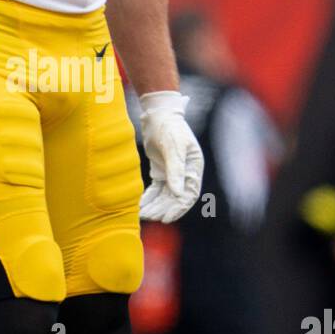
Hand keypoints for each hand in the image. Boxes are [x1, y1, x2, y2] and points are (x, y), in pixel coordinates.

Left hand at [138, 91, 203, 223]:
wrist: (158, 114)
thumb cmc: (170, 127)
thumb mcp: (174, 147)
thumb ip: (176, 170)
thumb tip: (178, 193)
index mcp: (194, 168)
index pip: (188, 194)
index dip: (178, 208)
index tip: (166, 219)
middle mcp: (185, 173)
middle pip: (175, 198)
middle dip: (163, 209)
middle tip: (149, 217)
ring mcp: (173, 173)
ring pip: (164, 195)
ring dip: (155, 205)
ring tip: (142, 214)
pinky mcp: (161, 171)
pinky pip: (155, 189)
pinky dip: (149, 198)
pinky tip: (140, 206)